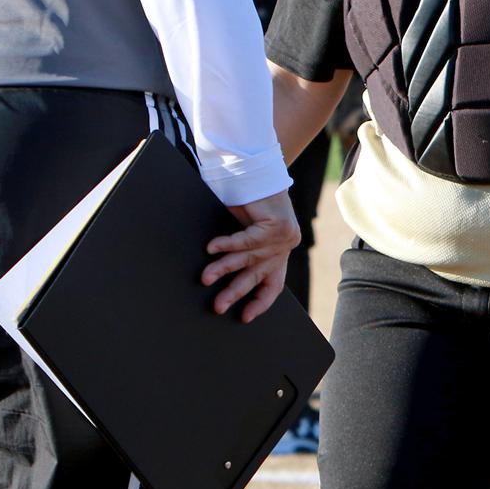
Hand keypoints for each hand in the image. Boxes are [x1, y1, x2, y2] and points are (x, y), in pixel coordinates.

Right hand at [201, 189, 299, 322]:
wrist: (256, 171)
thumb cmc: (247, 200)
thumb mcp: (243, 229)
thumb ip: (239, 250)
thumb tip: (216, 275)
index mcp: (278, 252)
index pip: (273, 284)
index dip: (259, 302)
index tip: (245, 317)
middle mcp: (283, 247)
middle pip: (257, 276)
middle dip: (235, 292)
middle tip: (217, 306)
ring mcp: (283, 238)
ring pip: (249, 259)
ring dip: (224, 268)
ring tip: (205, 277)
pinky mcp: (279, 226)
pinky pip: (248, 240)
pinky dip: (228, 244)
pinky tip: (212, 248)